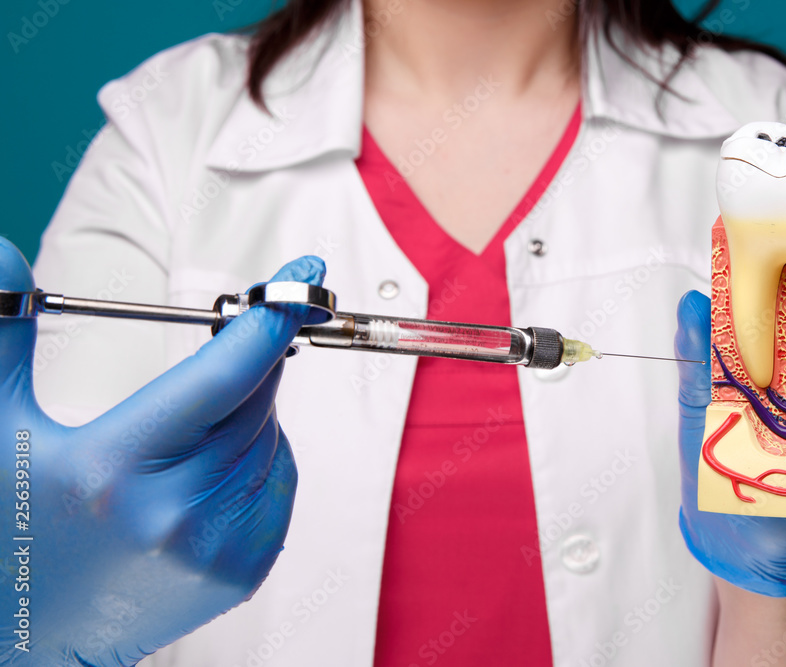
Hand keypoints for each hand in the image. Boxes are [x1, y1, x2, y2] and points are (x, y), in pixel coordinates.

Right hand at [0, 238, 324, 664]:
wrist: (25, 636)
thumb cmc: (9, 536)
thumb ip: (4, 342)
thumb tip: (3, 254)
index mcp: (116, 469)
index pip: (222, 374)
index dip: (266, 321)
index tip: (298, 283)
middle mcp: (177, 514)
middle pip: (255, 400)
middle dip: (245, 363)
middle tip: (221, 349)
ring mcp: (217, 549)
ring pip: (273, 437)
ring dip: (249, 413)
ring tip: (185, 435)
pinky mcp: (242, 571)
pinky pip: (280, 482)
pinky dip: (260, 458)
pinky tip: (208, 469)